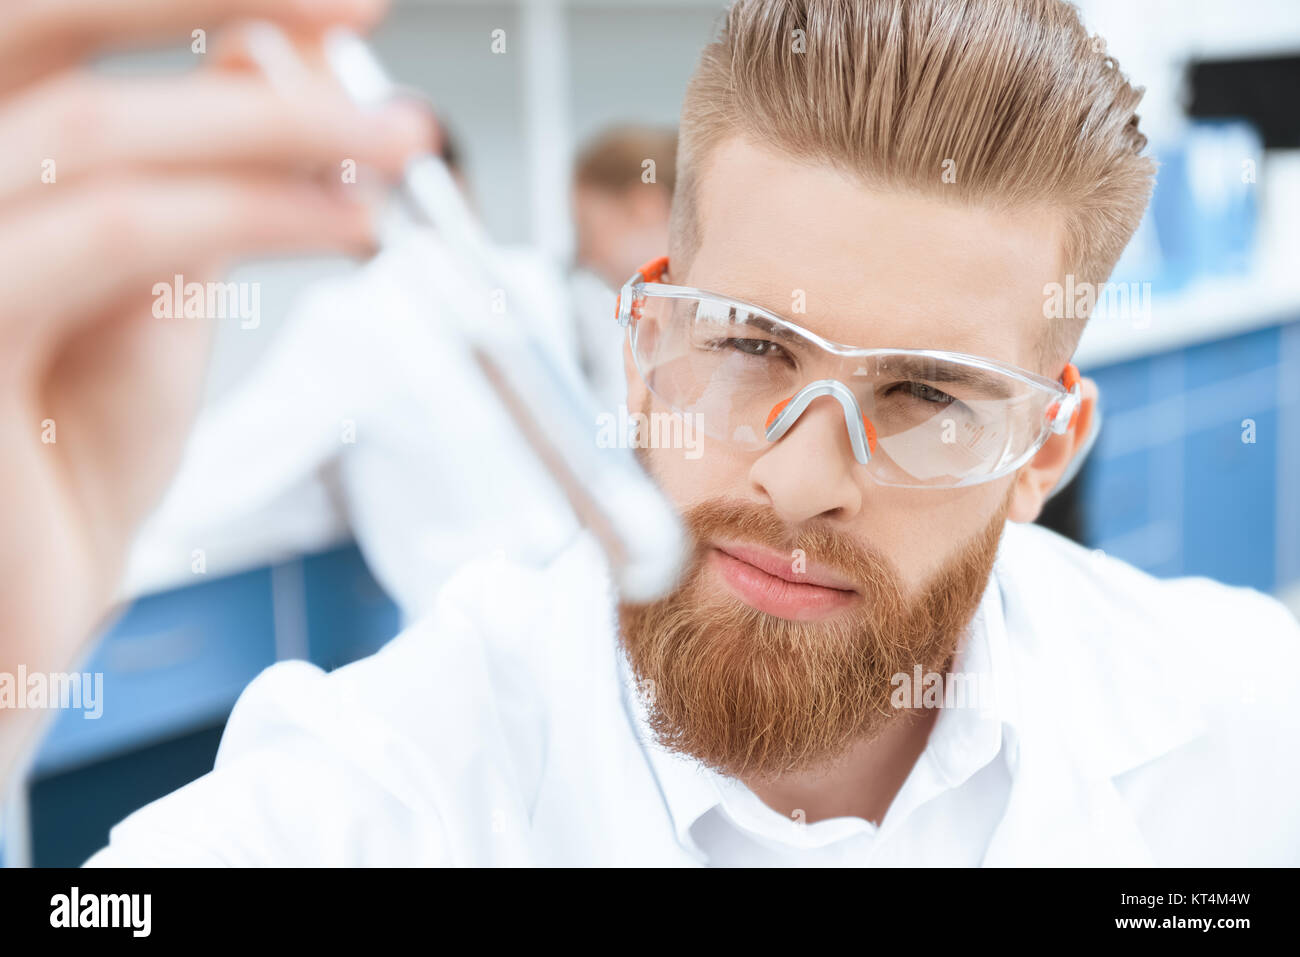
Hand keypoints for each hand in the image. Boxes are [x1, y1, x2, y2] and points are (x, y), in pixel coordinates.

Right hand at [0, 0, 428, 779]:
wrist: (0, 642)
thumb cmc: (55, 483)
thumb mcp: (134, 318)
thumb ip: (184, 195)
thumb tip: (260, 65)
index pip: (48, 29)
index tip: (329, 6)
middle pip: (36, 22)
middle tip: (362, 14)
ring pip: (91, 130)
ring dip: (274, 124)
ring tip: (396, 142)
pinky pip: (119, 238)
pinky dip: (251, 216)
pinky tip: (346, 225)